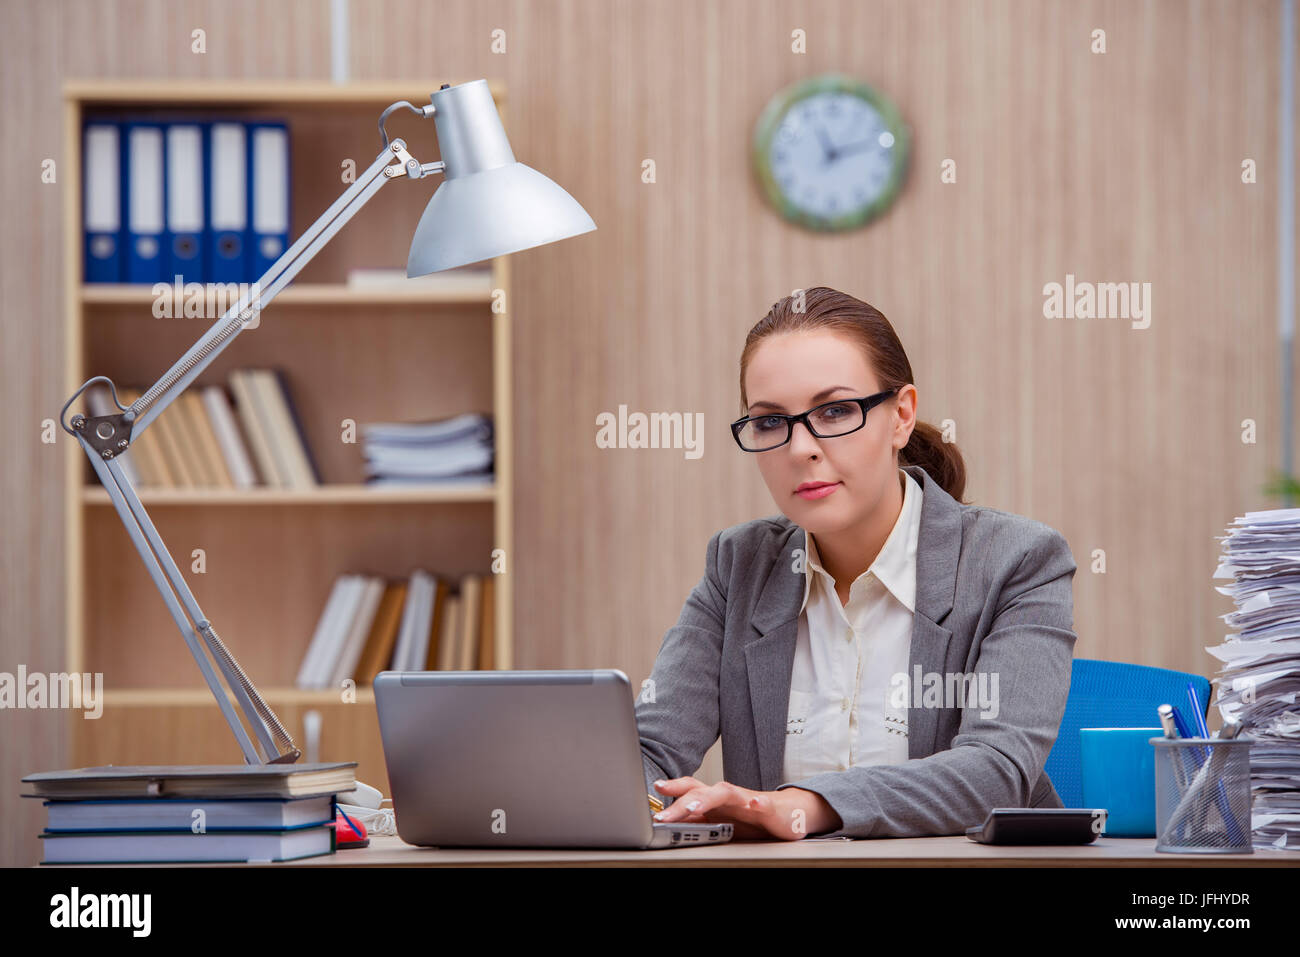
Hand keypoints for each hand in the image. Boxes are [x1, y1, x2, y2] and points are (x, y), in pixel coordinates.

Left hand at [650, 776, 836, 840]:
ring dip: (708, 798)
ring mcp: (747, 800)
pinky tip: (754, 802)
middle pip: (701, 790)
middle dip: (680, 800)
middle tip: (663, 815)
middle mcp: (727, 796)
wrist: (787, 814)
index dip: (672, 787)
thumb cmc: (751, 818)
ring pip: (726, 793)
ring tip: (693, 806)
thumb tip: (668, 826)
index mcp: (714, 800)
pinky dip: (758, 802)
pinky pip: (763, 803)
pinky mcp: (768, 808)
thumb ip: (697, 822)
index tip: (654, 788)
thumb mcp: (721, 823)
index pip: (689, 789)